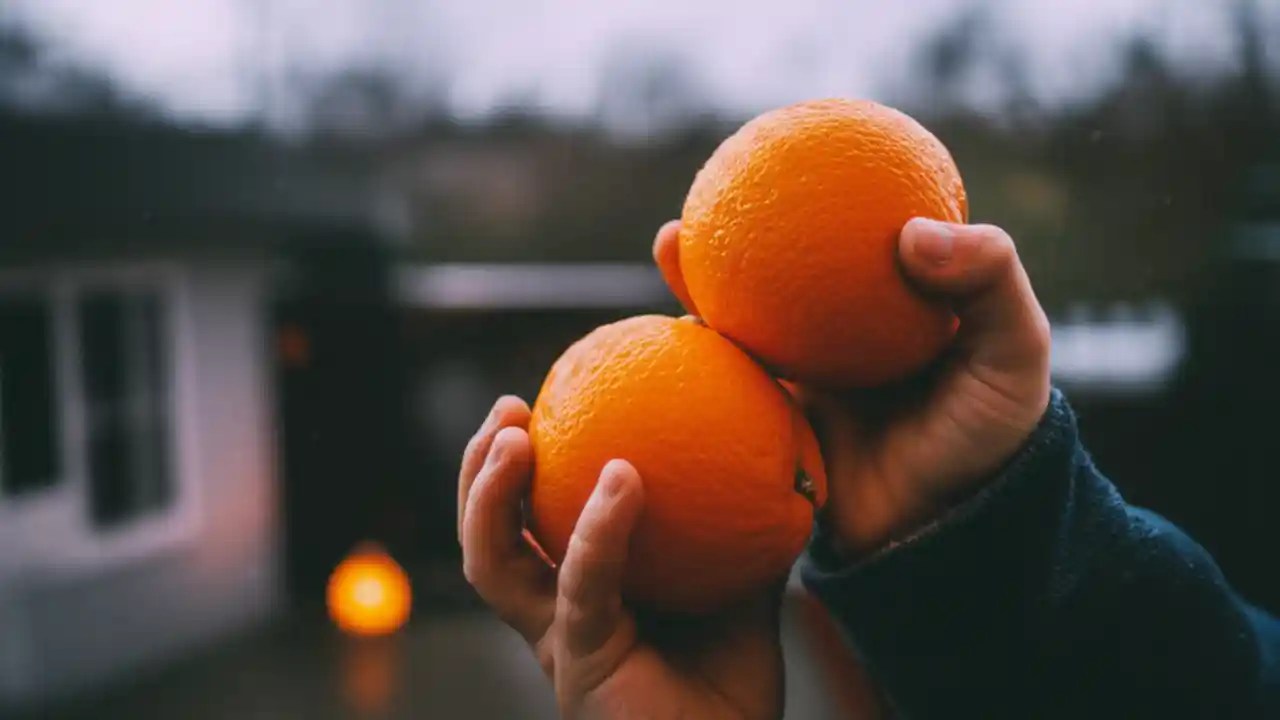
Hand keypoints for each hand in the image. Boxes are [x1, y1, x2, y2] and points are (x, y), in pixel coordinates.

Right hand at [459, 396, 784, 718]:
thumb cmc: (731, 692)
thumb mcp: (740, 594)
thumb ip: (745, 535)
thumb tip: (778, 460)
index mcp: (576, 600)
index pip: (524, 528)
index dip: (512, 471)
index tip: (536, 406)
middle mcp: (553, 619)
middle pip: (485, 540)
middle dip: (478, 471)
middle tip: (508, 410)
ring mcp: (560, 642)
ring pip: (493, 564)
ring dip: (491, 495)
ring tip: (514, 436)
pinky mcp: (582, 662)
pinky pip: (583, 586)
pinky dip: (599, 531)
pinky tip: (623, 479)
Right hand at [653, 218, 1050, 553]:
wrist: (945, 538)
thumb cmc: (989, 443)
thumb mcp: (1014, 357)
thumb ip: (990, 282)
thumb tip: (913, 233)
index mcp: (890, 309)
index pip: (850, 239)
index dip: (820, 195)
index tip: (792, 155)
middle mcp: (840, 338)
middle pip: (779, 273)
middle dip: (737, 233)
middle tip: (707, 194)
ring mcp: (802, 382)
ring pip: (741, 323)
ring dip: (700, 286)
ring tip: (670, 245)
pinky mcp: (771, 428)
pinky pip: (727, 386)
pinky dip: (696, 359)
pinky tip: (667, 330)